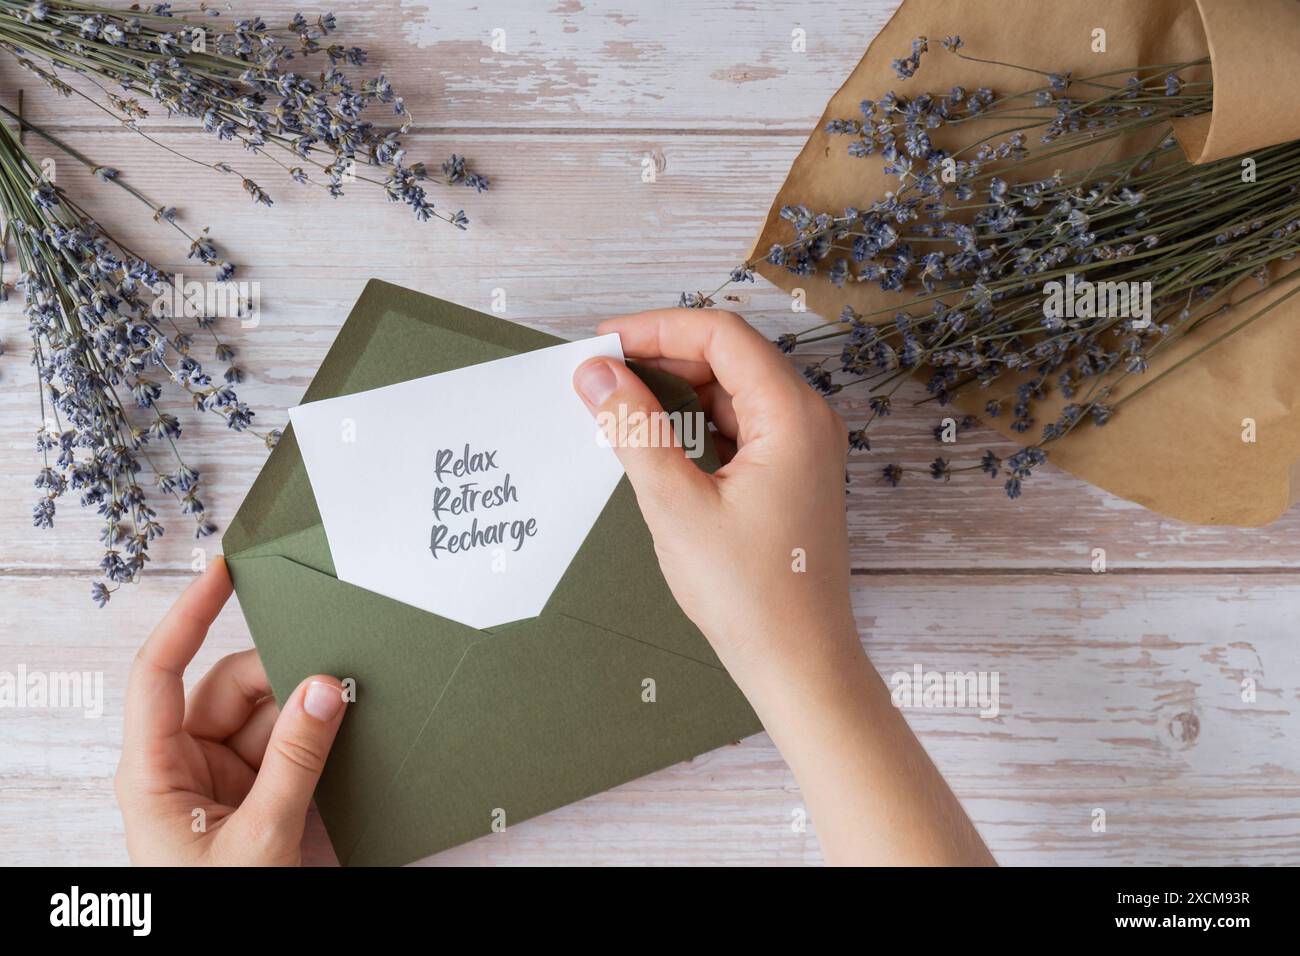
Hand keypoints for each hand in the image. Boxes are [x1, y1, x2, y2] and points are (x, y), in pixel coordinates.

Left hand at [115, 557, 347, 864]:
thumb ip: (296, 759)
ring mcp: (226, 781)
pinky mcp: (264, 796)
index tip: (223, 572)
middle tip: (336, 674)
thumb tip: (322, 686)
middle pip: (233, 688)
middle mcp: (186, 766)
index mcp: (154, 772)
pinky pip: (294, 744)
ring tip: (351, 708)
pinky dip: (322, 735)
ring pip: (272, 713)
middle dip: (283, 677)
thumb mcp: (260, 837)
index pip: (161, 673)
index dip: (187, 616)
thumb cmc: (219, 911)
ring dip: (310, 710)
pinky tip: (351, 732)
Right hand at [573, 308, 993, 865]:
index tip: (602, 342)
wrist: (800, 663)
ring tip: (619, 406)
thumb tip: (596, 374)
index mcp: (791, 416)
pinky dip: (697, 423)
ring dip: (677, 391)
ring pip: (733, 391)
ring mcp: (804, 449)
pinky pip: (741, 427)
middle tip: (601, 375)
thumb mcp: (675, 505)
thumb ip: (634, 429)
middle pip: (730, 357)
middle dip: (663, 356)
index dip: (657, 328)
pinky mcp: (792, 476)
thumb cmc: (749, 594)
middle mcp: (808, 421)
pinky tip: (657, 441)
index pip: (721, 335)